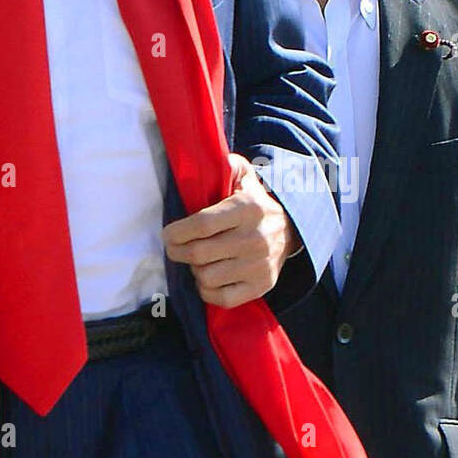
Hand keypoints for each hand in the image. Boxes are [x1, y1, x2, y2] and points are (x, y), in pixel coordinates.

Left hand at [162, 153, 300, 307]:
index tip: (167, 233)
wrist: (290, 230)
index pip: (203, 224)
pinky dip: (207, 290)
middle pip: (199, 254)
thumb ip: (228, 164)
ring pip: (208, 277)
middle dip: (177, 251)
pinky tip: (208, 277)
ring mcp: (259, 266)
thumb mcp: (244, 177)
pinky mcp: (261, 286)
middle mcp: (254, 239)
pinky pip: (223, 299)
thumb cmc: (253, 202)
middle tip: (173, 248)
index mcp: (247, 209)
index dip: (177, 231)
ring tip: (196, 260)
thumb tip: (213, 158)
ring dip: (194, 270)